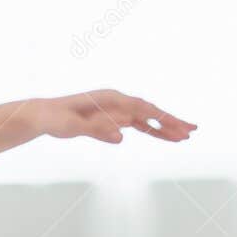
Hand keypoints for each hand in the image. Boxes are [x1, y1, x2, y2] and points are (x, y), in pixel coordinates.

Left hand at [32, 90, 195, 143]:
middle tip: (192, 130)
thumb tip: (121, 136)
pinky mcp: (112, 120)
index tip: (179, 127)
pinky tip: (165, 137)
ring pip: (146, 120)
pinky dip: (152, 132)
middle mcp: (116, 103)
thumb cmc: (56, 118)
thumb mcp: (73, 126)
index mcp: (110, 99)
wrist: (44, 115)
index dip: (162, 118)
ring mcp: (115, 111)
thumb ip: (97, 130)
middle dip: (171, 122)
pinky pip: (137, 126)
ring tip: (185, 136)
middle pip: (149, 112)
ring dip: (165, 128)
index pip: (142, 109)